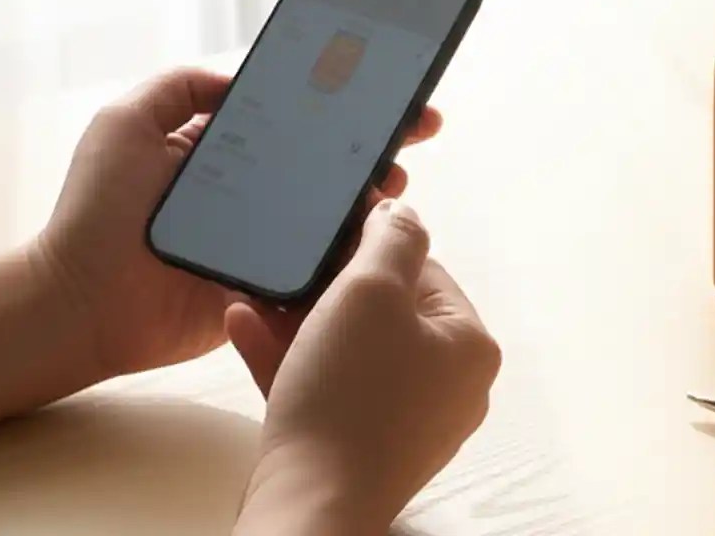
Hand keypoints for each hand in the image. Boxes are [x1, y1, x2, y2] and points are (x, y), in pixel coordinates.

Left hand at [35, 68, 442, 376]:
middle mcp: (252, 192)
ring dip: (374, 196)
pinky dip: (353, 251)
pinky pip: (321, 265)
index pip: (295, 120)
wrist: (83, 305)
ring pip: (335, 213)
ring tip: (396, 184)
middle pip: (328, 162)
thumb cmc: (95, 212)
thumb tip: (240, 77)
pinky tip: (381, 235)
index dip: (341, 104)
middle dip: (377, 143)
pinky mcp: (270, 285)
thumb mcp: (124, 124)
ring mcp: (264, 239)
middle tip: (418, 129)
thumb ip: (177, 88)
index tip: (383, 89)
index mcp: (224, 151)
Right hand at [228, 200, 500, 534]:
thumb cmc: (350, 396)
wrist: (310, 502)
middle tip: (286, 261)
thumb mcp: (371, 290)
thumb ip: (391, 238)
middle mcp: (449, 385)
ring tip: (255, 292)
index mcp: (469, 344)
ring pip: (350, 348)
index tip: (328, 226)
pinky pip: (328, 385)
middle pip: (386, 310)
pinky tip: (245, 327)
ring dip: (300, 317)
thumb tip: (401, 211)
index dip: (372, 243)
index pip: (425, 269)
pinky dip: (291, 357)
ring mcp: (406, 420)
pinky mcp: (362, 444)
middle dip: (327, 283)